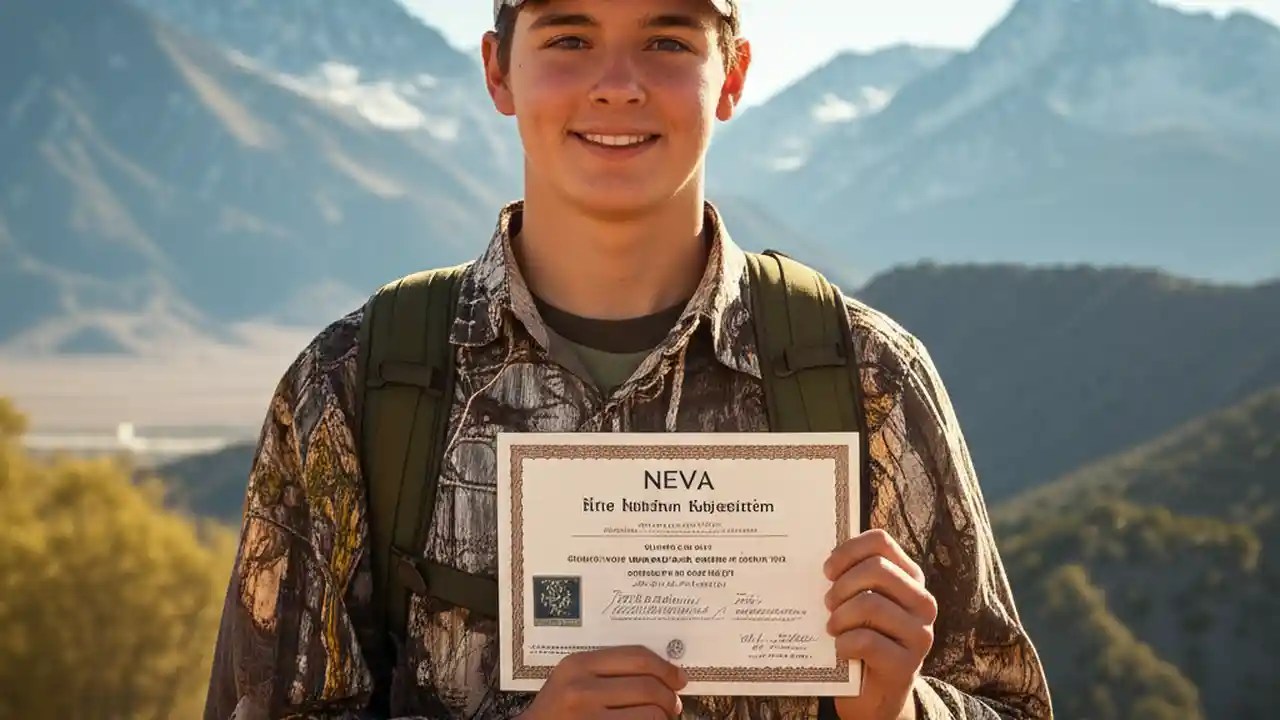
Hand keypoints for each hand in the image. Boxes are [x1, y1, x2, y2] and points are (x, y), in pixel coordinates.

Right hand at [520, 645, 687, 719]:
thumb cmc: (556, 710)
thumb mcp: (572, 679)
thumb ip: (607, 670)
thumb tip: (661, 673)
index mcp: (578, 664)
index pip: (636, 656)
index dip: (665, 667)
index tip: (678, 677)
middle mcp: (581, 689)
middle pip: (647, 686)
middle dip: (669, 697)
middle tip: (674, 704)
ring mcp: (589, 717)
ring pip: (650, 713)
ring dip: (664, 717)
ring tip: (662, 719)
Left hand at [824, 529, 936, 719]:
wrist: (874, 694)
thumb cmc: (861, 638)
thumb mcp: (859, 602)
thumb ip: (850, 578)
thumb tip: (818, 558)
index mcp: (910, 578)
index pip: (881, 542)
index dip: (848, 550)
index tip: (828, 570)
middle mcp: (922, 602)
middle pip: (876, 569)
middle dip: (842, 585)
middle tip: (828, 603)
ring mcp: (919, 634)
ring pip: (870, 604)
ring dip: (840, 616)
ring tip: (833, 628)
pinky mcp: (906, 665)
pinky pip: (866, 641)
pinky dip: (844, 644)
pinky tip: (840, 649)